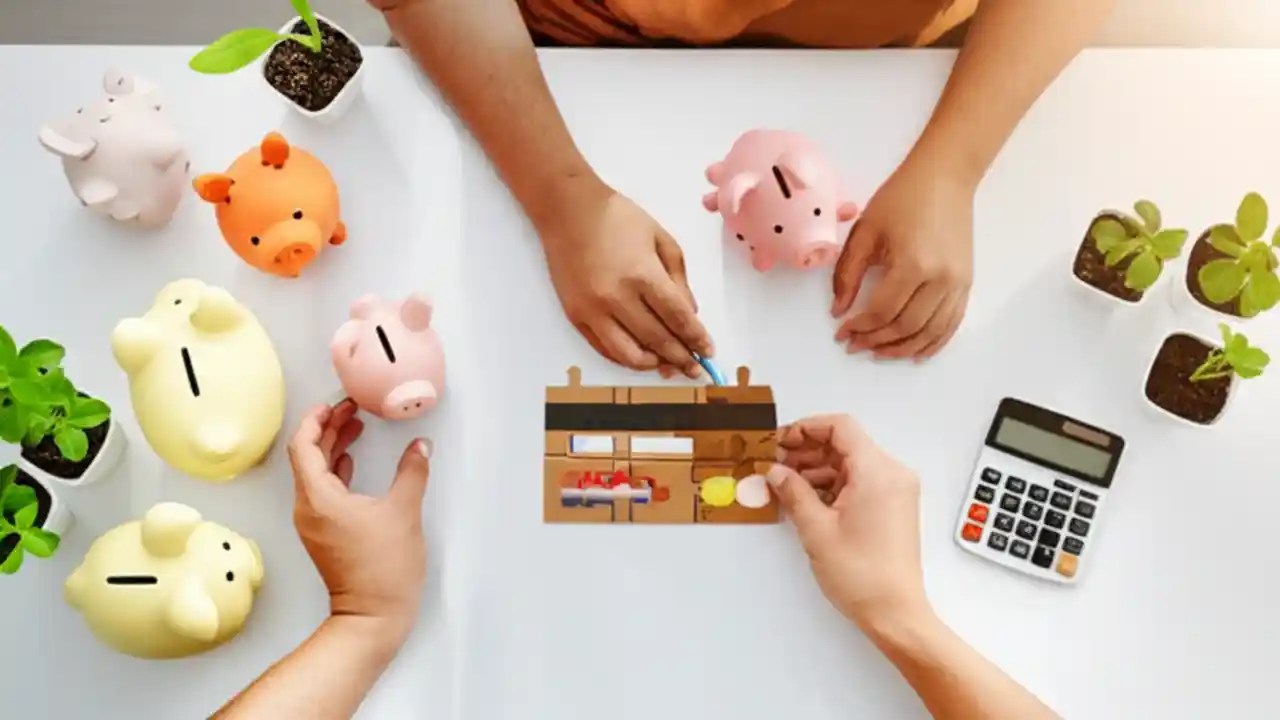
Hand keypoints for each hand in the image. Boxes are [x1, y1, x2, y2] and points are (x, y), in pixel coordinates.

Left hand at [287, 400, 430, 638]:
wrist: (372, 617)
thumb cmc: (383, 571)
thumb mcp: (404, 512)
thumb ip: (412, 472)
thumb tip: (419, 447)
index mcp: (319, 498)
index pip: (304, 446)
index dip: (316, 420)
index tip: (333, 404)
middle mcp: (309, 509)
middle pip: (308, 457)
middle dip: (328, 429)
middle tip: (350, 409)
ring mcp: (314, 523)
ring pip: (315, 474)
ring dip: (332, 449)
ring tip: (354, 428)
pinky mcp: (325, 534)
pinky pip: (322, 492)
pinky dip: (336, 471)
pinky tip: (351, 463)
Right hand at [540, 183, 713, 378]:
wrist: (567, 210)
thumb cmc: (618, 218)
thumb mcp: (661, 239)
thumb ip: (679, 278)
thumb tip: (689, 313)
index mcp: (643, 274)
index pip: (678, 317)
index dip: (696, 338)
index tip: (709, 351)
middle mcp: (617, 297)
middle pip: (657, 339)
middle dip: (681, 357)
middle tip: (696, 369)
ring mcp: (593, 310)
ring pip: (628, 354)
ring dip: (653, 364)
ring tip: (668, 365)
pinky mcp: (576, 316)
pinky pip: (604, 348)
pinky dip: (625, 358)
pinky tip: (641, 356)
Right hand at [768, 414, 928, 630]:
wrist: (894, 612)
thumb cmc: (864, 577)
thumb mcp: (816, 529)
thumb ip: (793, 492)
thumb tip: (777, 472)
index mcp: (877, 472)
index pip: (840, 427)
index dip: (806, 428)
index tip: (781, 441)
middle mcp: (892, 475)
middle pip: (845, 443)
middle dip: (808, 450)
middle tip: (777, 463)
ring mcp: (895, 490)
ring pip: (851, 462)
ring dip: (818, 468)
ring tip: (787, 484)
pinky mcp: (892, 506)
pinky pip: (860, 481)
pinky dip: (834, 484)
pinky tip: (808, 499)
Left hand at [831, 159, 974, 359]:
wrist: (944, 177)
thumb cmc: (901, 198)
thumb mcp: (865, 232)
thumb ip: (848, 274)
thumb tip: (838, 310)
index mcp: (913, 263)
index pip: (883, 311)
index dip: (860, 327)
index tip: (842, 333)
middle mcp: (940, 278)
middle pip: (907, 327)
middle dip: (877, 341)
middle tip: (856, 344)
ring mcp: (957, 282)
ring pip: (931, 332)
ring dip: (903, 348)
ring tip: (880, 352)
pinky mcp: (966, 282)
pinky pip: (951, 323)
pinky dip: (933, 342)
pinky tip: (916, 352)